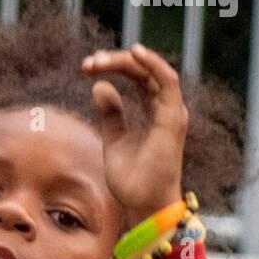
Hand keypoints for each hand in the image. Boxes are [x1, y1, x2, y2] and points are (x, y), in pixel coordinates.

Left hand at [81, 43, 187, 221]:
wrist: (143, 205)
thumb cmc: (131, 180)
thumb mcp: (113, 140)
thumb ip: (110, 114)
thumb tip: (98, 86)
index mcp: (153, 111)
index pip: (137, 77)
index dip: (113, 67)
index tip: (86, 68)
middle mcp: (165, 107)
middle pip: (143, 71)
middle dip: (114, 61)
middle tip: (87, 63)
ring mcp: (171, 111)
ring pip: (152, 71)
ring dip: (127, 60)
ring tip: (99, 60)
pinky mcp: (173, 117)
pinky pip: (167, 81)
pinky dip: (153, 64)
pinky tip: (135, 53)